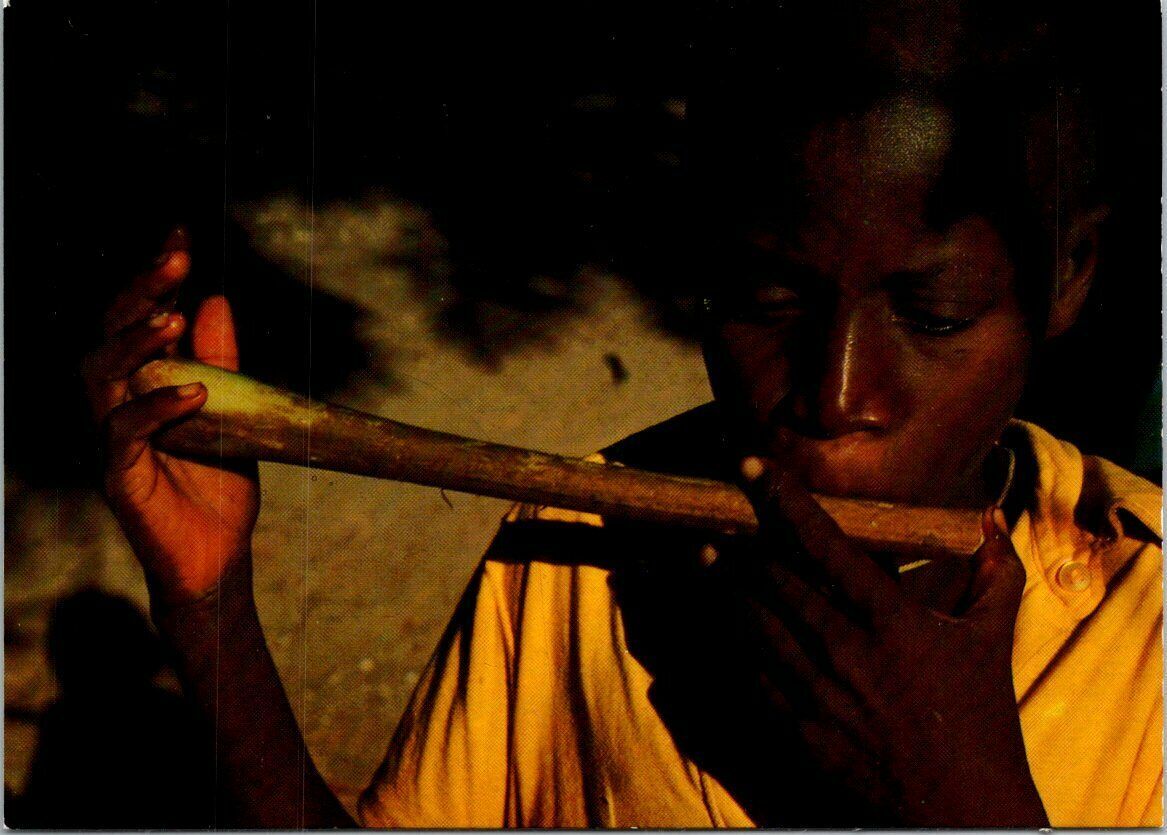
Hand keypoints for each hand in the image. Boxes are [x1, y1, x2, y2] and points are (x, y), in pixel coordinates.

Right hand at [82, 230, 259, 610]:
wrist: (218, 556)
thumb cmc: (219, 483)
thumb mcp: (233, 412)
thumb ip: (222, 362)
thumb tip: (215, 299)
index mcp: (142, 383)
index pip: (137, 319)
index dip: (152, 276)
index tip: (180, 233)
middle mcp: (117, 404)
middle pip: (108, 335)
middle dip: (139, 292)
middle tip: (175, 258)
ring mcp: (112, 440)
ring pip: (99, 377)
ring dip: (135, 344)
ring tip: (173, 319)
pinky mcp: (119, 478)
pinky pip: (122, 435)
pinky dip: (156, 409)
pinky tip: (193, 393)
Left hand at [724, 458, 1046, 826]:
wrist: (960, 813)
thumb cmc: (982, 724)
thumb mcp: (993, 642)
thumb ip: (994, 575)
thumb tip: (990, 521)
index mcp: (891, 621)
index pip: (825, 544)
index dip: (783, 500)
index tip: (752, 469)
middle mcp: (845, 650)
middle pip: (774, 579)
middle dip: (740, 541)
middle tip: (717, 513)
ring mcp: (815, 692)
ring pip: (752, 623)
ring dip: (724, 585)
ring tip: (704, 555)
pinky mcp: (796, 728)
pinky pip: (748, 676)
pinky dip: (728, 644)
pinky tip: (716, 622)